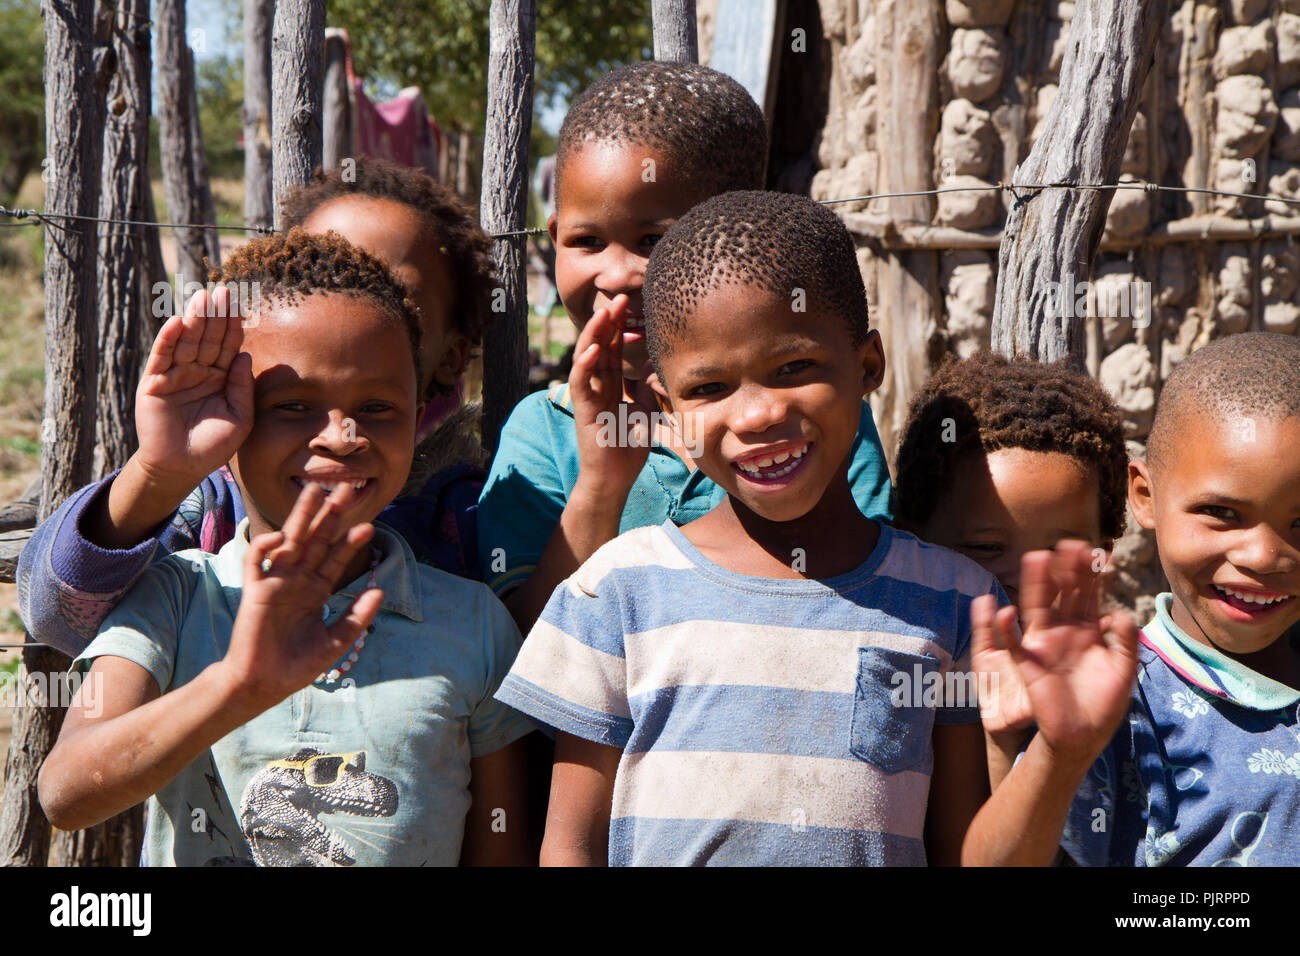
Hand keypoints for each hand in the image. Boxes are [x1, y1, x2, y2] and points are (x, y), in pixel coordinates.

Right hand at [134, 286, 253, 490]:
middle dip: (216, 315)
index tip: (242, 305)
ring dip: (194, 319)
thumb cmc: (214, 446)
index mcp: (221, 378)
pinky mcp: (154, 382)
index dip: (234, 326)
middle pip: (208, 338)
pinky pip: (162, 357)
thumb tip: (245, 354)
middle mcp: (199, 372)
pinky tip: (178, 321)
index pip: (229, 346)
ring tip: (202, 298)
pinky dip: (169, 339)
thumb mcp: (240, 418)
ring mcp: (175, 375)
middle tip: (224, 291)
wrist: (181, 467)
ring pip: (186, 342)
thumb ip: (243, 387)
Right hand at [220, 482, 382, 708]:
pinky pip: (257, 560)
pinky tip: (281, 535)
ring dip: (301, 516)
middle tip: (346, 488)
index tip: (368, 525)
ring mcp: (276, 582)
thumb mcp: (336, 641)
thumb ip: (357, 616)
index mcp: (316, 590)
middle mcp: (297, 580)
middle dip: (330, 515)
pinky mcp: (255, 590)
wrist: (263, 685)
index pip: (336, 558)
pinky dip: (266, 545)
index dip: (350, 541)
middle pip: (316, 540)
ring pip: (290, 540)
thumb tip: (380, 590)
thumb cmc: (297, 666)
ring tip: (315, 491)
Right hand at [570, 295, 657, 496]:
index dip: (618, 327)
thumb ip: (646, 390)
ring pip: (586, 359)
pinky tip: (593, 347)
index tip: (629, 307)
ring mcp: (588, 398)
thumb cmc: (626, 451)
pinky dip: (585, 364)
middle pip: (598, 347)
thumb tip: (652, 364)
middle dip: (608, 322)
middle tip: (620, 298)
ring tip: (604, 313)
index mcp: (609, 387)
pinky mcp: (583, 411)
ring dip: (594, 335)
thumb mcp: (644, 414)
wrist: (614, 481)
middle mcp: (596, 388)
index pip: (611, 350)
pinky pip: (581, 383)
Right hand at [971, 540, 1138, 764]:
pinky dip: (1006, 629)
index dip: (1092, 576)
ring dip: (1035, 584)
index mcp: (1090, 632)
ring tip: (1036, 558)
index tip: (1097, 552)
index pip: (1090, 596)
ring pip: (1038, 606)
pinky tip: (1005, 611)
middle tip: (1068, 544)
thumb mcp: (1123, 673)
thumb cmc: (1104, 707)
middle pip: (1063, 594)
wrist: (1080, 736)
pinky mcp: (1027, 663)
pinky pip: (1013, 643)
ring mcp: (1045, 644)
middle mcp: (1066, 632)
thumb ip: (1127, 644)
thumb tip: (1122, 614)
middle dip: (1065, 570)